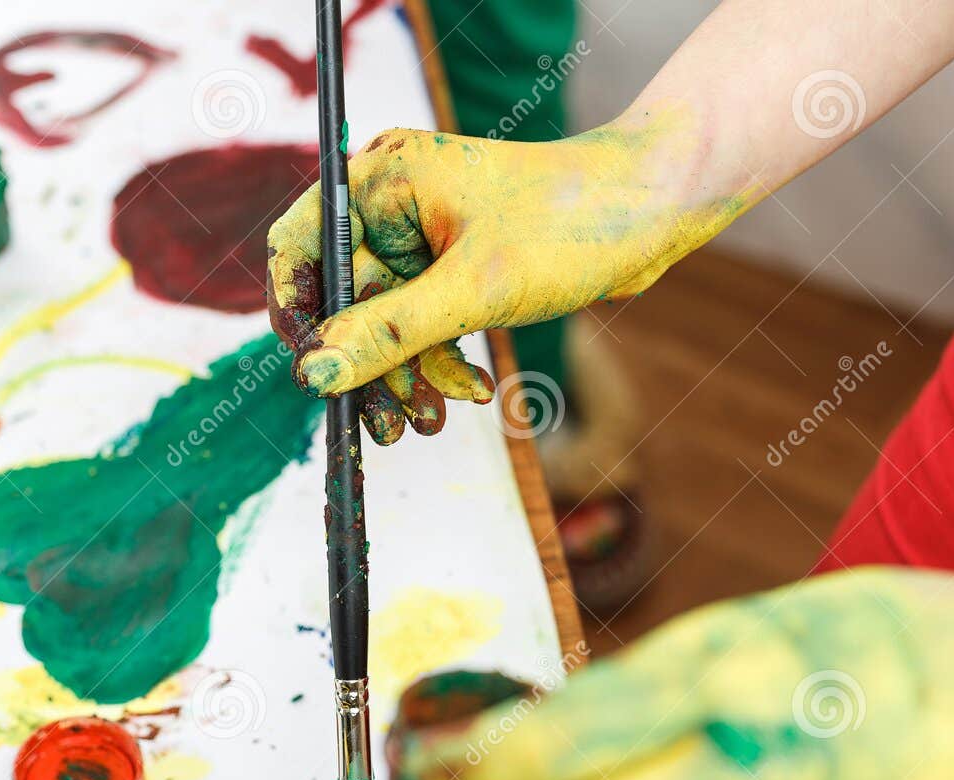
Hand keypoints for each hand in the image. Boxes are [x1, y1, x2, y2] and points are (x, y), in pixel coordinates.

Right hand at [266, 113, 742, 442]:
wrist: (654, 210)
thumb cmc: (570, 224)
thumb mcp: (474, 290)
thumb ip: (388, 333)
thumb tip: (314, 375)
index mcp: (382, 179)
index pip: (301, 247)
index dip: (298, 314)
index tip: (315, 375)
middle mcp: (394, 200)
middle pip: (345, 298)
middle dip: (368, 365)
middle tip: (385, 426)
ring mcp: (426, 232)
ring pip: (386, 319)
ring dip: (406, 373)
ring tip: (433, 419)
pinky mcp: (456, 262)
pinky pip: (424, 321)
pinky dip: (439, 360)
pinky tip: (473, 390)